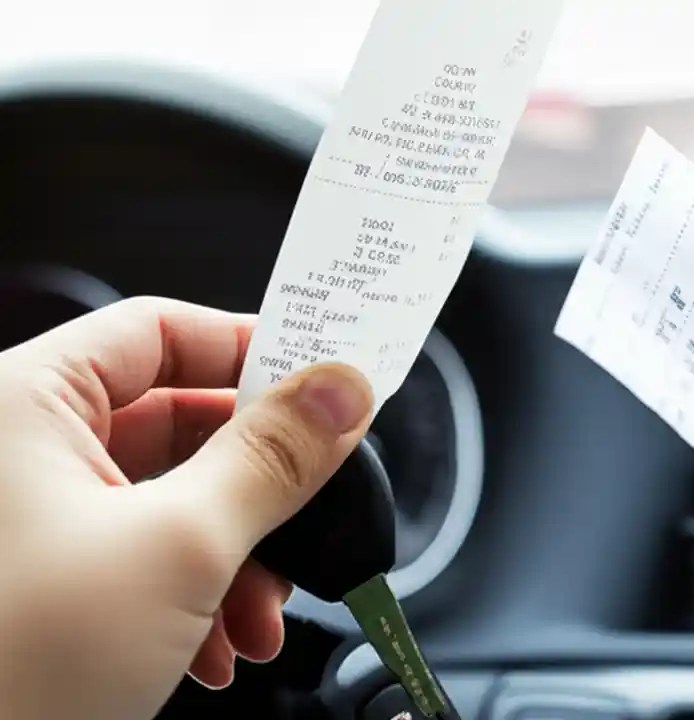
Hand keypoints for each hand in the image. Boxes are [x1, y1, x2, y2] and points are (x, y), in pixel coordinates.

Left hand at [0, 297, 372, 719]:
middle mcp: (18, 451)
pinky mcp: (44, 578)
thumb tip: (341, 390)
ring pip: (169, 499)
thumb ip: (273, 459)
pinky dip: (194, 594)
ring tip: (258, 616)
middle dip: (253, 490)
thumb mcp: (179, 547)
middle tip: (307, 514)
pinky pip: (142, 553)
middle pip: (175, 423)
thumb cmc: (16, 669)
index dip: (251, 350)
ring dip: (235, 557)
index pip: (160, 331)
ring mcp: (29, 518)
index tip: (324, 384)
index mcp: (22, 404)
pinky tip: (217, 646)